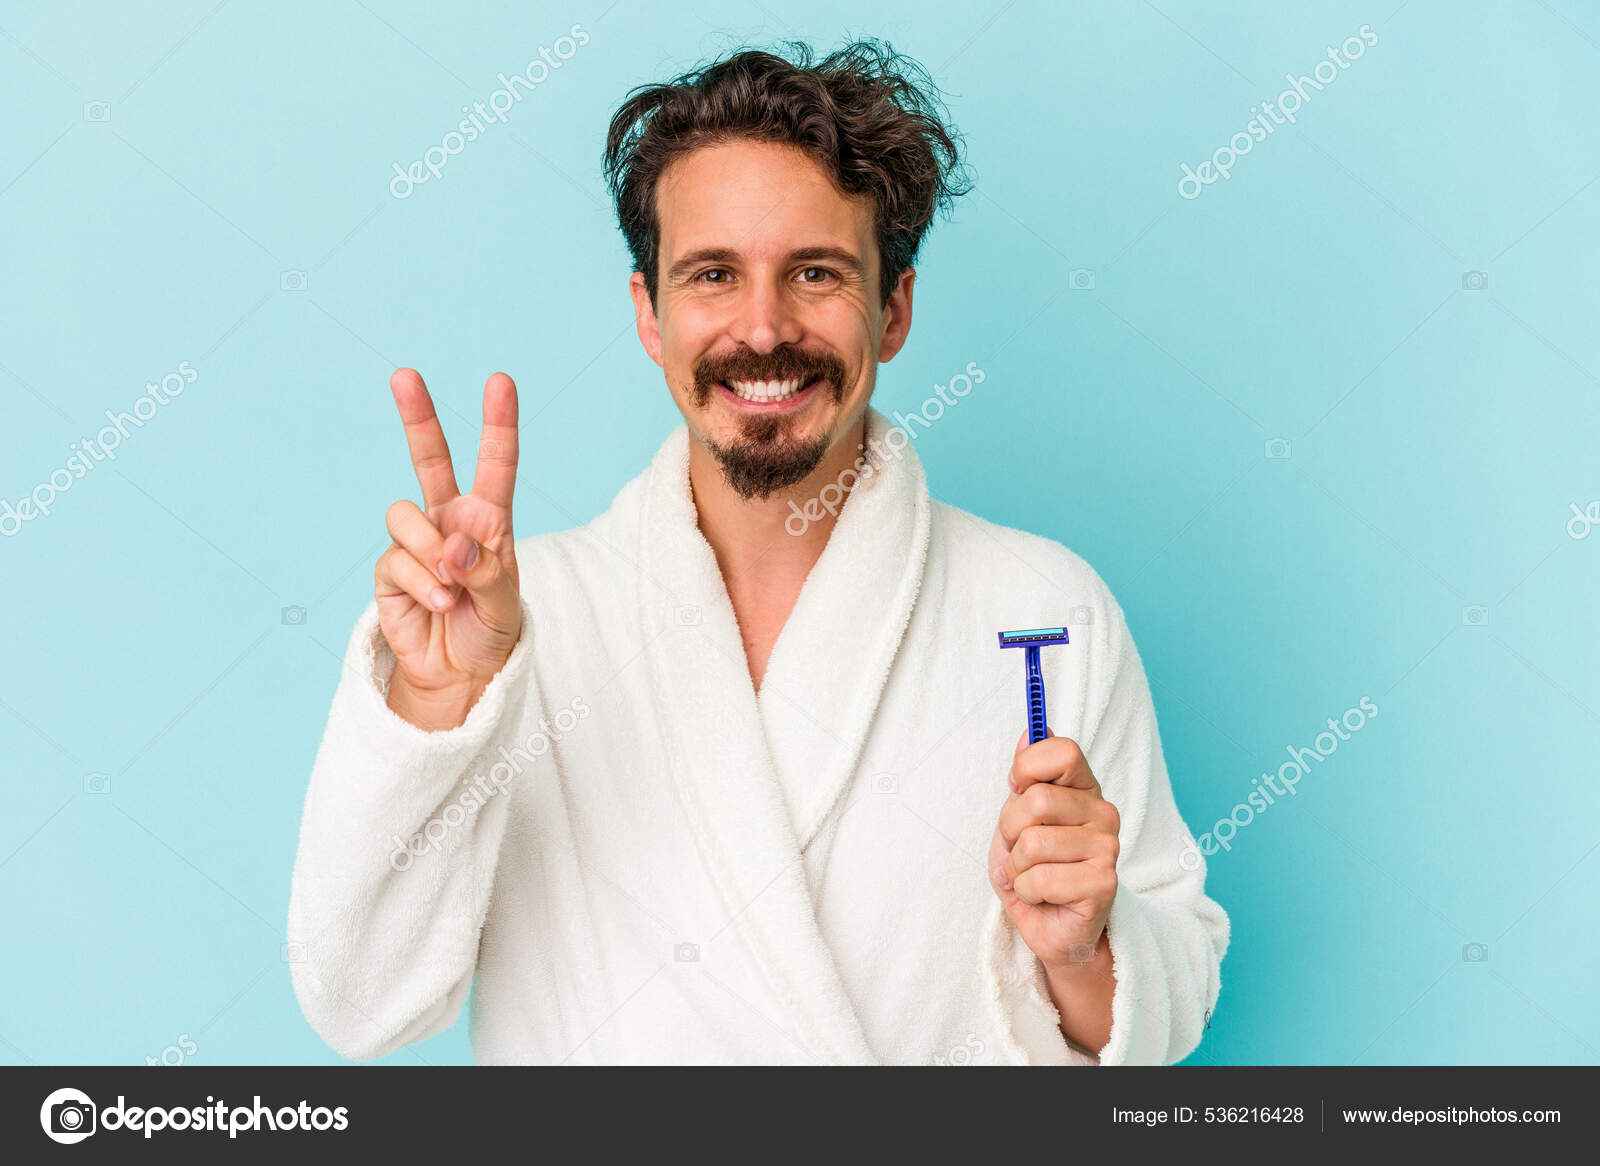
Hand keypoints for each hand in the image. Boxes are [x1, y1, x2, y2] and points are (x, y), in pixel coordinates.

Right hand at [375, 369, 522, 729]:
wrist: (460, 673)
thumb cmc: (490, 629)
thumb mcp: (505, 604)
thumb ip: (486, 571)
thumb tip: (453, 545)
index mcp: (489, 519)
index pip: (496, 464)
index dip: (498, 423)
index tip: (501, 382)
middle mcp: (450, 520)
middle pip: (431, 458)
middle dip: (417, 416)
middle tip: (405, 375)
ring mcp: (417, 542)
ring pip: (404, 515)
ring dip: (430, 551)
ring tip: (450, 588)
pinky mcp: (390, 570)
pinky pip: (397, 560)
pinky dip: (421, 583)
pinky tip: (438, 604)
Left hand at [988, 730, 1120, 972]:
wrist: (1052, 927)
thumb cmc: (1034, 869)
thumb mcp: (1018, 818)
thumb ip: (1026, 777)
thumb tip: (1029, 731)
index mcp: (1083, 788)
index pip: (1062, 751)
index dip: (1027, 768)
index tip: (1018, 789)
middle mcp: (1103, 811)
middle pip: (1036, 800)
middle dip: (1009, 830)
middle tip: (1018, 851)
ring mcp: (1108, 846)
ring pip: (1032, 843)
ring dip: (1016, 867)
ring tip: (1029, 876)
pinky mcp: (1104, 882)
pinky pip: (1040, 879)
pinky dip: (1026, 891)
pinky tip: (1041, 896)